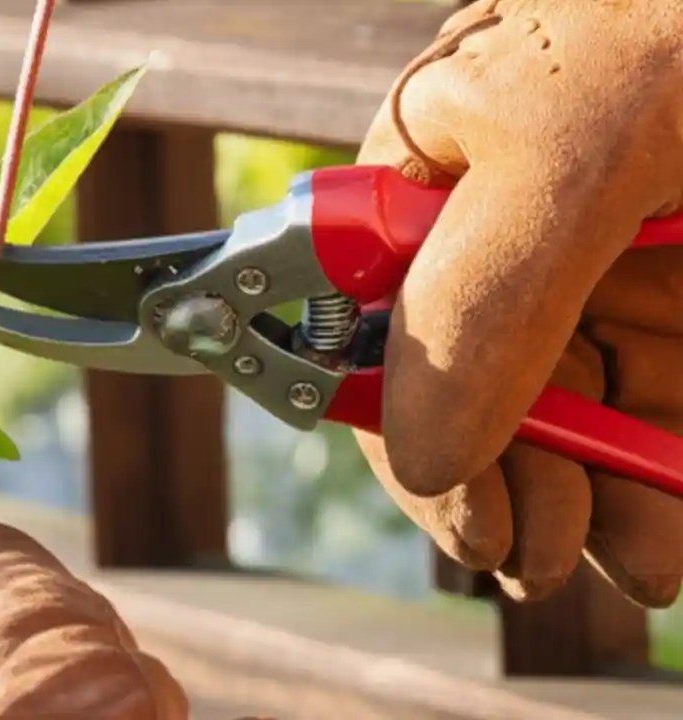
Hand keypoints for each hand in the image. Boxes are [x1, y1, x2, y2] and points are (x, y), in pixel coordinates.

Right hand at [355, 0, 682, 604]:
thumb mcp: (580, 145)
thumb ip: (478, 295)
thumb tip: (417, 450)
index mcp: (434, 179)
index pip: (381, 333)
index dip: (412, 437)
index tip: (473, 524)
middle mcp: (506, 229)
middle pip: (478, 385)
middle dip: (514, 484)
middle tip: (550, 555)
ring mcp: (609, 261)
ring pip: (578, 410)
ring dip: (600, 502)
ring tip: (640, 560)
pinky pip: (659, 402)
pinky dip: (662, 473)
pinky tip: (672, 523)